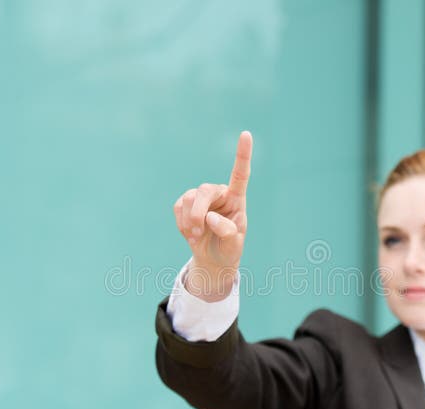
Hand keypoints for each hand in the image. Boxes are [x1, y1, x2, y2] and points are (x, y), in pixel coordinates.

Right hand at [173, 131, 251, 300]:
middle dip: (197, 212)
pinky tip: (190, 233)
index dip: (243, 154)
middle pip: (204, 190)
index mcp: (237, 199)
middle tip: (197, 232)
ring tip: (196, 236)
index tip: (246, 134)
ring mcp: (201, 197)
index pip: (240, 174)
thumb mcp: (233, 245)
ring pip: (188, 199)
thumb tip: (211, 217)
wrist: (213, 258)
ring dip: (189, 221)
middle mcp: (219, 193)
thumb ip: (227, 231)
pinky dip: (182, 224)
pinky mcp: (185, 204)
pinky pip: (178, 208)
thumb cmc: (228, 248)